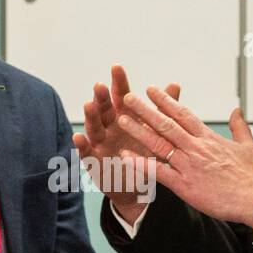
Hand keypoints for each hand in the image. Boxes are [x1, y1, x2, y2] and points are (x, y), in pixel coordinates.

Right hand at [72, 64, 180, 222]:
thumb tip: (174, 84)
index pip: (120, 96)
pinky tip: (79, 137)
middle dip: (101, 97)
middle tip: (100, 85)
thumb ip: (163, 109)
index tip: (117, 66)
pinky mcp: (94, 162)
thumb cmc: (145, 155)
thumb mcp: (156, 132)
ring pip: (93, 127)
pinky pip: (86, 153)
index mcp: (124, 117)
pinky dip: (82, 145)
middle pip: (103, 109)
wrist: (139, 186)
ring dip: (90, 116)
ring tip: (89, 105)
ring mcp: (100, 144)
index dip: (118, 83)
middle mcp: (109, 127)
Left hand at [117, 87, 252, 227]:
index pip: (183, 114)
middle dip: (145, 110)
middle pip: (166, 124)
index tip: (152, 91)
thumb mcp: (249, 145)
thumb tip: (236, 111)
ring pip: (159, 143)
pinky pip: (158, 171)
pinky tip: (125, 156)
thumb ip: (239, 126)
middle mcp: (196, 148)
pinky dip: (141, 163)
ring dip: (138, 130)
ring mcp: (189, 165)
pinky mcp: (184, 185)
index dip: (165, 101)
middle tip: (128, 98)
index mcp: (209, 138)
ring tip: (122, 119)